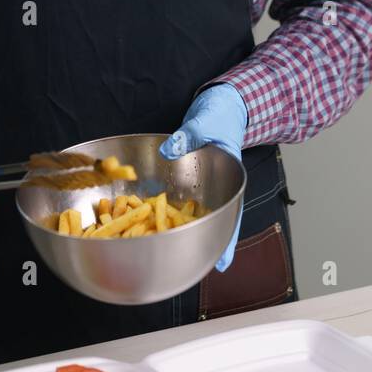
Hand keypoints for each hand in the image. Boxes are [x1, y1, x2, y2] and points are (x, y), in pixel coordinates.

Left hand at [159, 84, 246, 270]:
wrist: (218, 104)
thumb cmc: (221, 114)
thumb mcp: (208, 121)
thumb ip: (189, 136)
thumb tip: (169, 151)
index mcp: (228, 179)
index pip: (231, 214)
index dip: (227, 241)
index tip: (223, 264)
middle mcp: (211, 189)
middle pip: (207, 222)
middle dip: (198, 243)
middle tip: (187, 268)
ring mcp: (195, 187)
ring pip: (184, 214)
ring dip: (172, 229)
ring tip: (160, 253)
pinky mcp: (180, 180)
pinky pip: (167, 198)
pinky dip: (154, 208)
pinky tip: (140, 220)